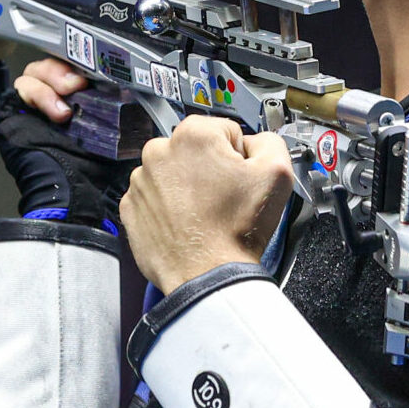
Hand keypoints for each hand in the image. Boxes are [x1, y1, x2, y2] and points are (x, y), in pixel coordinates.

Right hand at [0, 58, 132, 225]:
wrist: (72, 195)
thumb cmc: (94, 174)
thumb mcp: (119, 133)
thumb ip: (129, 111)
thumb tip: (151, 92)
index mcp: (83, 98)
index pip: (78, 64)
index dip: (85, 60)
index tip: (100, 67)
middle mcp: (58, 98)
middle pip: (55, 61)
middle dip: (68, 67)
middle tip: (81, 83)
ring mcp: (36, 104)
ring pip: (36, 70)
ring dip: (54, 78)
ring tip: (69, 99)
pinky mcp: (17, 111)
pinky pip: (22, 87)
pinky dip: (39, 93)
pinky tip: (57, 111)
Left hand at [120, 117, 295, 291]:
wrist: (206, 276)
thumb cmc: (236, 230)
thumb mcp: (277, 173)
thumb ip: (269, 142)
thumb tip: (255, 141)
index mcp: (194, 134)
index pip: (226, 131)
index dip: (239, 157)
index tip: (239, 180)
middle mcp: (159, 150)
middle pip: (196, 150)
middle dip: (210, 169)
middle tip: (224, 200)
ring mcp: (141, 180)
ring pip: (174, 173)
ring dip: (188, 188)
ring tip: (205, 215)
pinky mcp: (131, 206)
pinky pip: (155, 197)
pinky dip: (169, 207)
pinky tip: (187, 224)